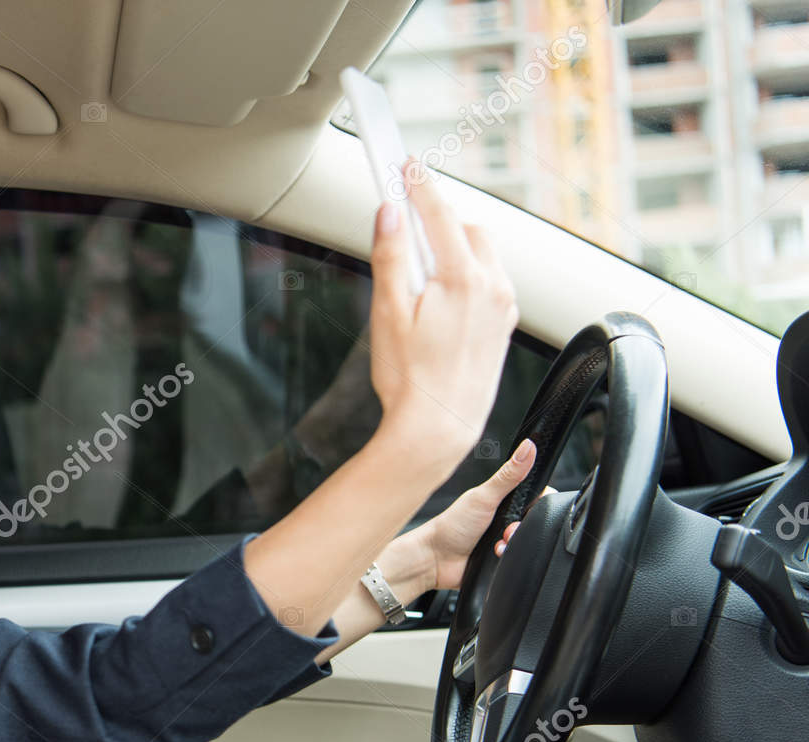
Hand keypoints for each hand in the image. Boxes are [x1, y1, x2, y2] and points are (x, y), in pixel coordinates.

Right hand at [367, 158, 519, 473]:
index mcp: (461, 277)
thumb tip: (389, 213)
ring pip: (481, 253)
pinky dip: (467, 274)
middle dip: (438, 223)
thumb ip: (391, 257)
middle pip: (465, 228)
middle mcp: (491, 285)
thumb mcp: (388, 314)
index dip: (418, 184)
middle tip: (405, 234)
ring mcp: (503, 304)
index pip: (439, 212)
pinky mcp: (504, 323)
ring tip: (421, 281)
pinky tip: (441, 303)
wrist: (439, 427)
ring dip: (453, 250)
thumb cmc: (410, 380)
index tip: (406, 163)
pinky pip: (490, 280)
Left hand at [391, 438, 554, 593]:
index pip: (537, 496)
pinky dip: (510, 556)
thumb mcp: (484, 497)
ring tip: (499, 543)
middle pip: (535, 521)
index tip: (527, 509)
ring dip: (515, 543)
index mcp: (503, 499)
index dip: (539, 503)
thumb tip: (529, 445)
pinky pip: (518, 556)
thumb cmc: (452, 526)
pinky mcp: (502, 557)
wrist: (435, 561)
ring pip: (528, 540)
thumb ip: (509, 475)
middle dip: (524, 528)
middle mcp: (506, 518)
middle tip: (507, 530)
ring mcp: (504, 538)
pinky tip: (496, 554)